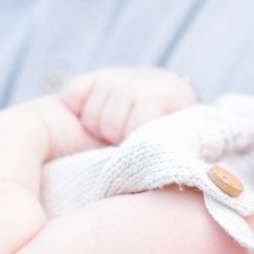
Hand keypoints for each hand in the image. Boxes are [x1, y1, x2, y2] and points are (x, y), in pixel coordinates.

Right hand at [63, 67, 196, 144]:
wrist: (166, 90)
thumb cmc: (172, 128)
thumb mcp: (181, 137)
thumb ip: (175, 152)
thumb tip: (177, 179)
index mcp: (166, 98)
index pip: (135, 129)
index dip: (132, 145)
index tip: (138, 150)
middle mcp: (140, 82)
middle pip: (108, 124)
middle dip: (113, 138)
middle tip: (123, 140)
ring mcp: (116, 76)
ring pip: (90, 115)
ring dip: (96, 127)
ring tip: (112, 130)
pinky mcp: (94, 74)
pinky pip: (73, 95)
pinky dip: (76, 108)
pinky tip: (92, 114)